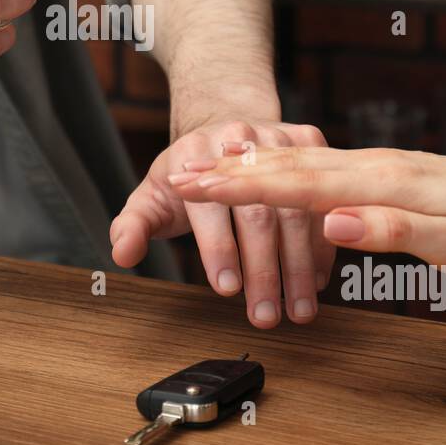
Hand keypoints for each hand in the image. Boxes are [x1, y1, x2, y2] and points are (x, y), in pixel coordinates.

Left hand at [110, 117, 335, 327]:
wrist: (222, 129)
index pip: (210, 207)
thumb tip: (124, 254)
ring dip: (300, 266)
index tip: (228, 290)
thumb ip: (134, 227)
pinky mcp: (308, 142)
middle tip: (266, 315)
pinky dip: (321, 243)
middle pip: (257, 213)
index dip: (218, 249)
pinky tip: (316, 280)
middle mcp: (238, 139)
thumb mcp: (152, 199)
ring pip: (296, 209)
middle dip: (264, 270)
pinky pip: (321, 197)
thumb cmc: (186, 178)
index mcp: (194, 153)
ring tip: (298, 310)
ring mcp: (277, 139)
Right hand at [167, 145, 445, 276]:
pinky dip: (271, 164)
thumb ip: (389, 228)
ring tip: (200, 171)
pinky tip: (253, 165)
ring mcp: (362, 163)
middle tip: (178, 176)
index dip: (242, 188)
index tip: (199, 187)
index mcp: (376, 184)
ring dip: (241, 166)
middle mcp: (362, 166)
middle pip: (282, 166)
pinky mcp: (364, 169)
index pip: (296, 185)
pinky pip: (307, 162)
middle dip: (226, 173)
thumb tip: (333, 223)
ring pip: (290, 159)